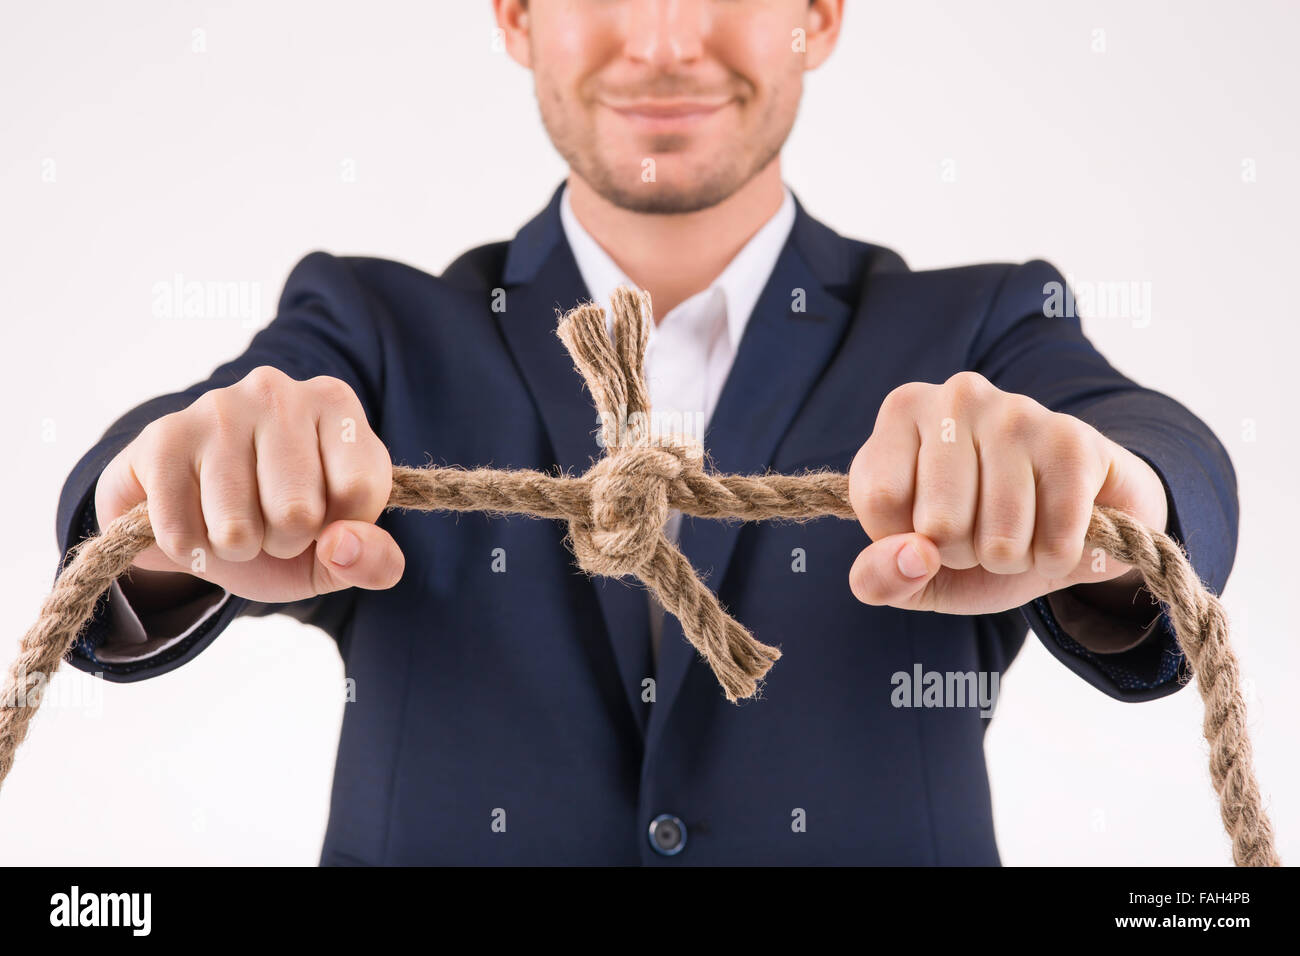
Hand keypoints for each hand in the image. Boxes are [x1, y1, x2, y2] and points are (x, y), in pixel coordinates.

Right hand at [95, 366, 403, 603]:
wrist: (189, 515)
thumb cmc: (279, 526)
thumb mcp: (340, 552)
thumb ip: (374, 560)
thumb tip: (341, 545)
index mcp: (336, 405)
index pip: (361, 489)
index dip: (340, 527)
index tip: (323, 514)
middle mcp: (278, 391)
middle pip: (298, 513)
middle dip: (283, 542)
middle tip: (268, 519)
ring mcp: (216, 407)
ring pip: (237, 530)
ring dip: (234, 549)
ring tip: (230, 517)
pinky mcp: (162, 438)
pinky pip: (181, 534)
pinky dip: (189, 549)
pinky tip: (190, 517)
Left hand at [847, 372, 1167, 613]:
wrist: (1064, 524)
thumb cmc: (971, 536)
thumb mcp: (909, 567)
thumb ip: (881, 577)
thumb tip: (916, 557)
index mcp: (901, 413)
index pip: (881, 500)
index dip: (909, 539)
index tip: (927, 522)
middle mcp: (956, 397)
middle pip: (940, 525)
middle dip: (964, 554)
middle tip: (982, 526)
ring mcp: (1019, 412)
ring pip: (1000, 540)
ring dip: (1012, 560)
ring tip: (1021, 525)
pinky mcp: (1074, 442)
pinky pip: (1056, 543)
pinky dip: (1056, 559)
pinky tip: (1059, 528)